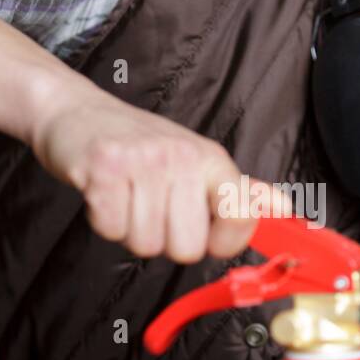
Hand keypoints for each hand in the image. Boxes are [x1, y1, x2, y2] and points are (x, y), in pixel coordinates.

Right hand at [30, 77, 290, 263]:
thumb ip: (239, 191)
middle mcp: (182, 157)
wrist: (76, 112)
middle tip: (151, 207)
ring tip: (127, 197)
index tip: (205, 231)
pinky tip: (106, 195)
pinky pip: (112, 230)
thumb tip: (283, 210)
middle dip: (165, 239)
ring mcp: (142, 161)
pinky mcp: (103, 169)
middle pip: (188, 247)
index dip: (222, 240)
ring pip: (147, 244)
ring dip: (131, 230)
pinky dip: (104, 221)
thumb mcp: (196, 160)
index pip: (241, 218)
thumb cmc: (137, 143)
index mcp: (212, 159)